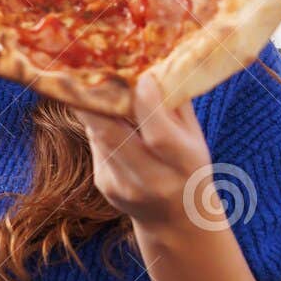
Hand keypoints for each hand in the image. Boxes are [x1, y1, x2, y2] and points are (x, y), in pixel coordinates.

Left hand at [73, 71, 214, 233]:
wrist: (176, 219)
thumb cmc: (188, 166)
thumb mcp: (194, 138)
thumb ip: (175, 105)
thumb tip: (153, 61)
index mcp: (184, 164)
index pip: (158, 134)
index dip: (146, 103)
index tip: (139, 76)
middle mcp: (153, 180)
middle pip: (114, 136)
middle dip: (96, 101)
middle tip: (87, 70)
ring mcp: (124, 186)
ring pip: (100, 138)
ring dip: (91, 107)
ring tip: (86, 80)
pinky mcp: (105, 185)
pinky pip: (97, 146)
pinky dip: (96, 124)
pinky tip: (96, 106)